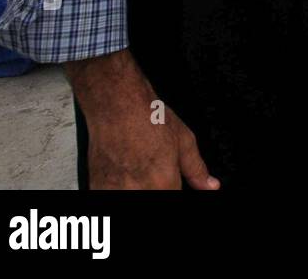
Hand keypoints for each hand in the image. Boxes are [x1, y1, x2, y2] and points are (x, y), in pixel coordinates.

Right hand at [65, 49, 218, 189]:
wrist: (116, 106)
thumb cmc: (148, 119)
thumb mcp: (184, 141)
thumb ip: (197, 170)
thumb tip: (210, 186)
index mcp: (163, 184)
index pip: (174, 201)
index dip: (175, 190)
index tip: (174, 185)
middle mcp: (138, 192)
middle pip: (154, 200)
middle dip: (159, 189)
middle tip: (155, 174)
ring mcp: (115, 192)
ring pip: (133, 199)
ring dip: (138, 190)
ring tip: (138, 170)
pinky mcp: (97, 189)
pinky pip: (112, 198)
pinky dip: (120, 189)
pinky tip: (125, 175)